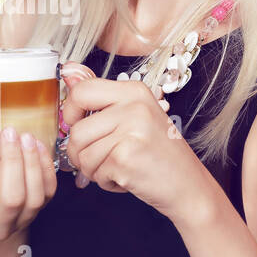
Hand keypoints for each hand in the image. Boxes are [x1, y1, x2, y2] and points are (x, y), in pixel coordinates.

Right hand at [0, 127, 57, 238]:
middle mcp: (0, 227)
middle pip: (13, 198)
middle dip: (12, 161)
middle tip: (8, 132)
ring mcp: (22, 220)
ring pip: (35, 196)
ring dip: (32, 163)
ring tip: (25, 137)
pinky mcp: (40, 210)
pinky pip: (49, 191)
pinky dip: (46, 167)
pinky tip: (37, 146)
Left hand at [59, 65, 211, 220]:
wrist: (188, 185)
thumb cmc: (159, 153)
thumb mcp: (134, 117)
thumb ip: (100, 98)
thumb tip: (67, 71)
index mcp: (134, 91)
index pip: (82, 91)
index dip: (70, 111)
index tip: (77, 124)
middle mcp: (134, 106)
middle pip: (77, 129)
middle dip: (79, 152)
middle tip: (98, 158)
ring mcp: (131, 131)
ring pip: (81, 154)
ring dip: (92, 169)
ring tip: (116, 168)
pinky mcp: (125, 158)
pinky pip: (94, 172)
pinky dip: (105, 181)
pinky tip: (125, 178)